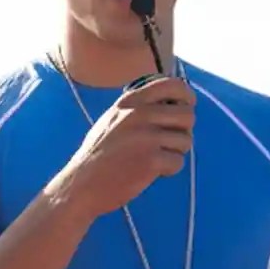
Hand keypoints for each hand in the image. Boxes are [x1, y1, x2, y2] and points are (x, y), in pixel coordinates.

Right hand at [51, 76, 194, 216]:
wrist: (82, 183)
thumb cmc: (99, 153)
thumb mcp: (112, 118)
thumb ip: (138, 107)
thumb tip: (172, 102)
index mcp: (130, 101)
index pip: (173, 84)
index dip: (186, 96)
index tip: (185, 107)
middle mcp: (140, 114)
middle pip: (187, 114)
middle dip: (183, 130)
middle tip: (168, 142)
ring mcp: (146, 137)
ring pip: (186, 139)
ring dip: (175, 151)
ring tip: (155, 158)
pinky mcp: (152, 160)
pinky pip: (178, 161)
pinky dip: (169, 169)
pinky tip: (151, 172)